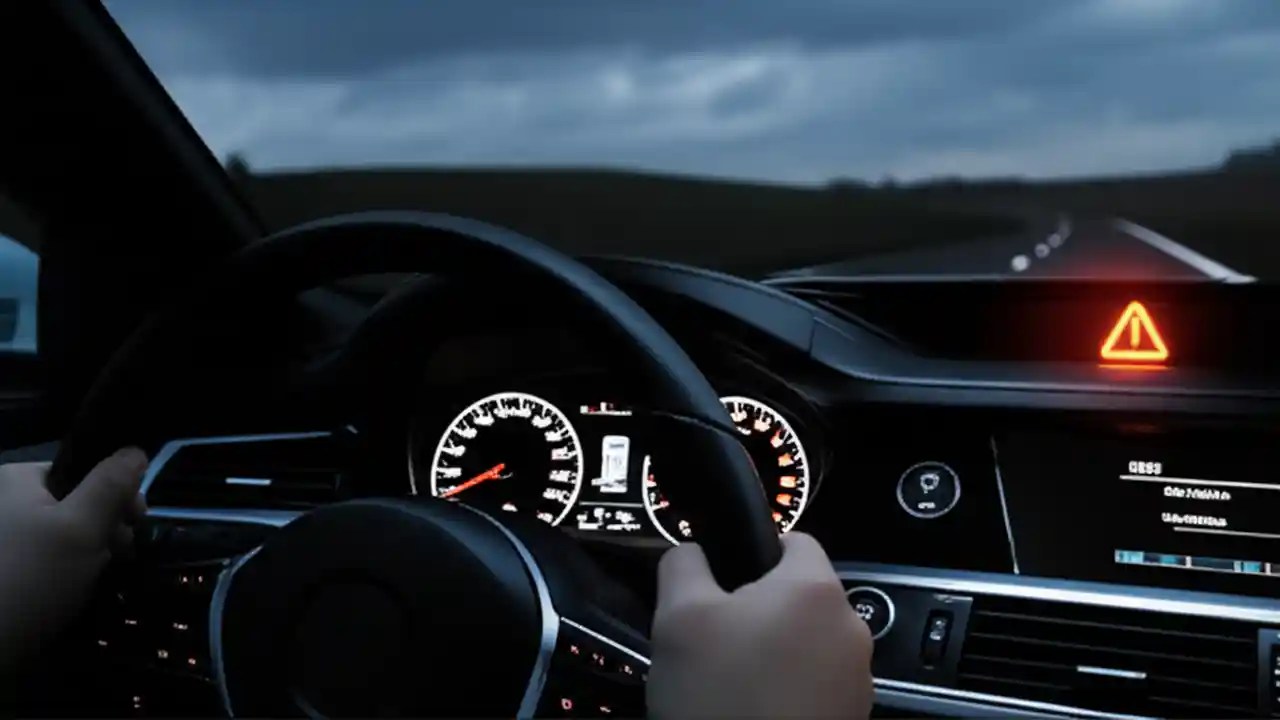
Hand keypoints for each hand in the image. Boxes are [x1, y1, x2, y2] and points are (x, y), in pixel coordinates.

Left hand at [0, 448, 147, 670]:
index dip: (116, 493)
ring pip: (63, 534)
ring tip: (98, 576)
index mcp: (14, 479)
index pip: (81, 471)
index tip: (137, 522)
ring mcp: (4, 539)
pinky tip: (77, 589)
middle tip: (121, 554)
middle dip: (105, 526)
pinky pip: (46, 560)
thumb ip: (112, 485)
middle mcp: (3, 503)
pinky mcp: (7, 572)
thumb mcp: (82, 526)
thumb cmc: (32, 578)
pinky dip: (67, 572)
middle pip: (74, 501)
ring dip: (91, 552)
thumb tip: (136, 450)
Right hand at [648, 533, 873, 718]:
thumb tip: (692, 550)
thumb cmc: (718, 694)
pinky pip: (818, 682)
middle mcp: (851, 627)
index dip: (754, 552)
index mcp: (814, 589)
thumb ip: (684, 564)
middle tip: (717, 638)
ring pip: (810, 642)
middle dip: (761, 609)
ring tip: (734, 681)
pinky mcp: (854, 716)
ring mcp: (859, 678)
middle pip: (802, 595)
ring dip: (778, 650)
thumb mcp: (677, 617)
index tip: (723, 583)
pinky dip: (790, 687)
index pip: (794, 538)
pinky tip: (755, 708)